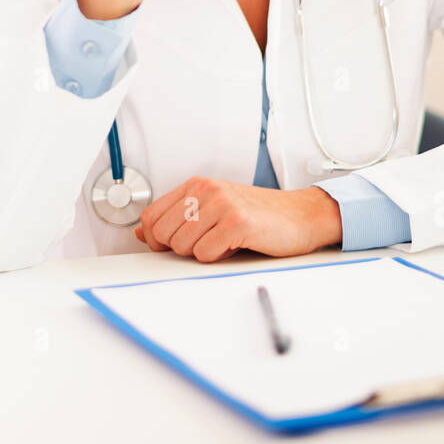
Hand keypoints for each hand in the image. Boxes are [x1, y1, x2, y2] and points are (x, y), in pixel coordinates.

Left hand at [133, 178, 342, 260]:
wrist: (301, 215)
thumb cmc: (260, 215)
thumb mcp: (214, 210)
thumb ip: (178, 219)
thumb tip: (143, 231)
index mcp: (198, 185)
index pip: (151, 216)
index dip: (156, 239)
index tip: (173, 245)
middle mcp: (207, 190)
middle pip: (163, 234)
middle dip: (180, 248)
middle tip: (206, 243)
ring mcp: (222, 204)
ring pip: (182, 246)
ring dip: (202, 253)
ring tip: (224, 242)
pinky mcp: (237, 223)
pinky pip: (205, 254)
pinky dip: (218, 258)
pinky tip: (235, 246)